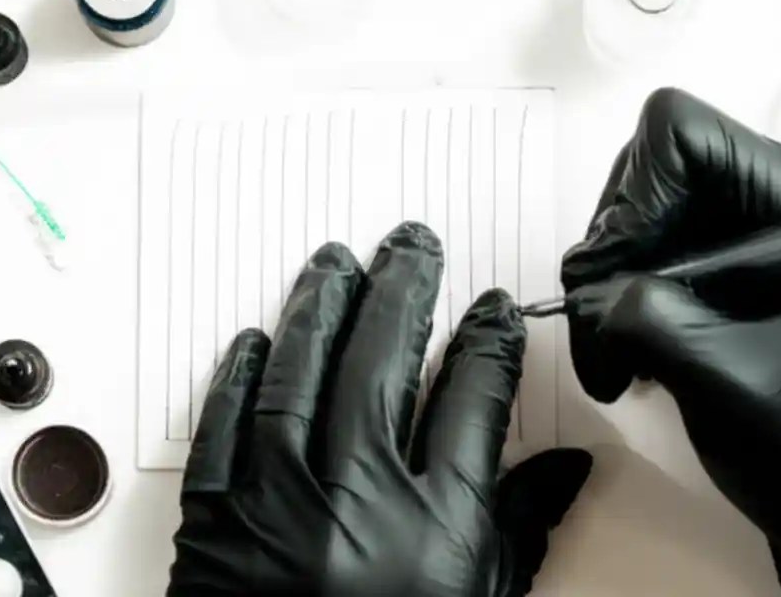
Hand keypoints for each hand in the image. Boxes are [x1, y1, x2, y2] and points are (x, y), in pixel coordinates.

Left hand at [169, 222, 590, 596]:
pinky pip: (224, 431)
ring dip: (320, 309)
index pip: (472, 399)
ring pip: (299, 377)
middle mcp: (358, 507)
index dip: (487, 342)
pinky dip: (237, 378)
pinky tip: (254, 339)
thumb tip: (565, 473)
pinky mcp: (215, 527)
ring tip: (337, 262)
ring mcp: (278, 510)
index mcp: (436, 533)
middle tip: (411, 246)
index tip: (492, 312)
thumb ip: (519, 533)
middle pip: (384, 362)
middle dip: (404, 290)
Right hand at [561, 89, 780, 595]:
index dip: (636, 196)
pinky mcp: (735, 256)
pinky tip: (635, 353)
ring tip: (616, 358)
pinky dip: (626, 293)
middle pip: (657, 166)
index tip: (614, 276)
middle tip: (601, 325)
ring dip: (614, 278)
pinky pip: (656, 244)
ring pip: (646, 207)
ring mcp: (758, 223)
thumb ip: (655, 318)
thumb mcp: (727, 380)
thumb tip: (592, 288)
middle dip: (617, 243)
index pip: (688, 135)